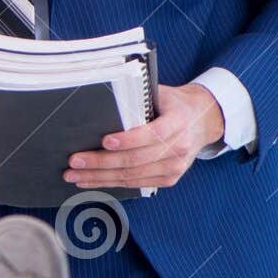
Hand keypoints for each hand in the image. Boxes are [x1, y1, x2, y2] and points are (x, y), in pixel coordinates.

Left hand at [63, 82, 224, 190]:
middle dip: (101, 162)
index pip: (154, 134)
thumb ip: (137, 99)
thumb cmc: (173, 104)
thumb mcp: (161, 93)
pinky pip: (136, 183)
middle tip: (75, 162)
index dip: (129, 140)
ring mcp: (175, 167)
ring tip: (74, 175)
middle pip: (136, 160)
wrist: (202, 120)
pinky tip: (91, 181)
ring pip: (132, 176)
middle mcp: (179, 147)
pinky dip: (111, 183)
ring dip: (99, 177)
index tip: (105, 141)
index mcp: (179, 122)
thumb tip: (101, 101)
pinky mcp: (169, 179)